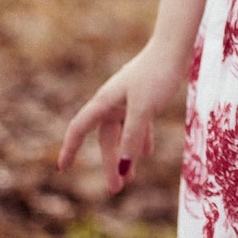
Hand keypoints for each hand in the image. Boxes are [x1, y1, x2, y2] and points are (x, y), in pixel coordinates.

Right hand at [56, 39, 187, 197]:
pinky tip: (147, 153)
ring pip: (122, 133)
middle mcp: (112, 101)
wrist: (175, 47)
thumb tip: (124, 168)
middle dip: (110, 164)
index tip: (62, 168)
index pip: (80, 129)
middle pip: (106, 139)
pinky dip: (140, 139)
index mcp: (104, 102)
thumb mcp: (143, 109)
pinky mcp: (144, 97)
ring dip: (126, 155)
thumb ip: (133, 137)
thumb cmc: (156, 74)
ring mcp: (128, 99)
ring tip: (131, 178)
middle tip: (116, 190)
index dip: (69, 149)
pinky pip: (137, 124)